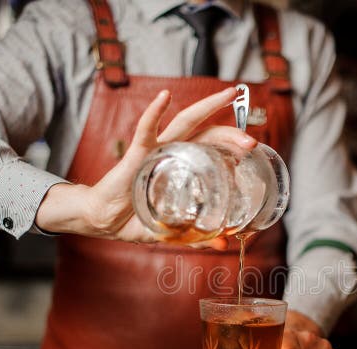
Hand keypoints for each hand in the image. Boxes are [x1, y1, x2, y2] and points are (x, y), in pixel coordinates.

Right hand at [35, 87, 255, 244]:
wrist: (102, 220)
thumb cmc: (134, 219)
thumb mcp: (171, 231)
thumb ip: (196, 238)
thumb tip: (223, 245)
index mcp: (184, 167)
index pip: (214, 148)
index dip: (233, 146)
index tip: (254, 152)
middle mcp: (174, 153)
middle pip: (208, 133)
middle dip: (231, 132)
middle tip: (252, 141)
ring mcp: (156, 151)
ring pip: (185, 122)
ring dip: (207, 107)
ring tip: (229, 95)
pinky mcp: (135, 155)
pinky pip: (145, 130)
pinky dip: (154, 112)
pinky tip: (165, 97)